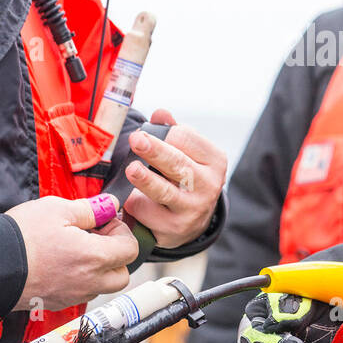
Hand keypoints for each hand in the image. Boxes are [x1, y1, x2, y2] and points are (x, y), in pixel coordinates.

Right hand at [7, 194, 135, 310]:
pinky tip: (61, 263)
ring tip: (76, 249)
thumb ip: (90, 209)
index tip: (104, 222)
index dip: (121, 231)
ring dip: (98, 269)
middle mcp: (88, 282)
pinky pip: (80, 293)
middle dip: (115, 255)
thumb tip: (110, 206)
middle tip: (95, 237)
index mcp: (94, 257)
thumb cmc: (21, 236)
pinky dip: (80, 279)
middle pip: (122, 274)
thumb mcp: (57, 209)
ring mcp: (72, 296)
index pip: (130, 249)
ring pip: (102, 286)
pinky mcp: (56, 303)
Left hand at [123, 109, 226, 248]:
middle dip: (155, 151)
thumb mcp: (186, 152)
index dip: (164, 134)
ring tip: (131, 169)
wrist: (192, 220)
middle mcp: (209, 185)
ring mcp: (193, 209)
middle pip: (178, 163)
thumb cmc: (185, 176)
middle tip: (136, 140)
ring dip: (146, 180)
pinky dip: (135, 204)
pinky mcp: (176, 228)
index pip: (187, 139)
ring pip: (165, 191)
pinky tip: (128, 198)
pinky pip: (150, 213)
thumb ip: (172, 131)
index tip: (142, 132)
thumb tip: (160, 113)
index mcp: (214, 160)